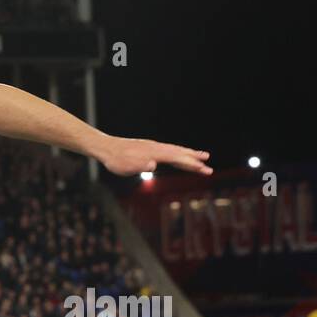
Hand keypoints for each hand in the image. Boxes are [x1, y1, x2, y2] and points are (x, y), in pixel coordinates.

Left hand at [95, 135, 210, 176]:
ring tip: (204, 156)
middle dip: (196, 162)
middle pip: (181, 154)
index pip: (178, 159)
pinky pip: (170, 150)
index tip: (204, 170)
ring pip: (176, 150)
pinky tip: (181, 155)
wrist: (107, 147)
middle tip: (209, 169)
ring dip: (190, 154)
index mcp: (154, 153)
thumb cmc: (116, 160)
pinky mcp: (150, 147)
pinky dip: (179, 152)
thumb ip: (140, 166)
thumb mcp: (126, 166)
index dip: (192, 165)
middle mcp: (157, 148)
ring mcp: (154, 146)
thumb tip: (152, 165)